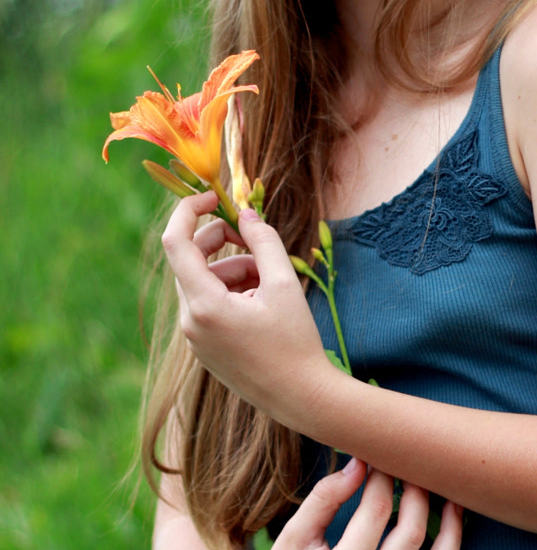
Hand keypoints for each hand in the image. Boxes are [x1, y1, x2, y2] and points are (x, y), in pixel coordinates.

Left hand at [161, 191, 332, 424]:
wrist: (301, 398)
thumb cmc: (295, 341)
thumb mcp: (284, 283)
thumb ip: (263, 241)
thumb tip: (246, 213)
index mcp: (204, 305)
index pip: (176, 242)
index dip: (189, 210)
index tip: (214, 197)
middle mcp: (191, 321)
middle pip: (191, 259)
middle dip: (221, 240)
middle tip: (252, 236)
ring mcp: (194, 337)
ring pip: (203, 280)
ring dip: (233, 268)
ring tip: (270, 281)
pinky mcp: (204, 346)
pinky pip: (207, 302)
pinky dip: (231, 290)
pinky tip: (263, 302)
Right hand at [274, 459, 463, 549]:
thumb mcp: (293, 541)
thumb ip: (322, 500)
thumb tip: (357, 464)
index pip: (377, 509)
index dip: (382, 475)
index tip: (379, 456)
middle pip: (411, 529)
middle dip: (413, 488)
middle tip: (407, 462)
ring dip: (445, 515)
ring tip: (441, 482)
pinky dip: (451, 539)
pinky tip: (454, 514)